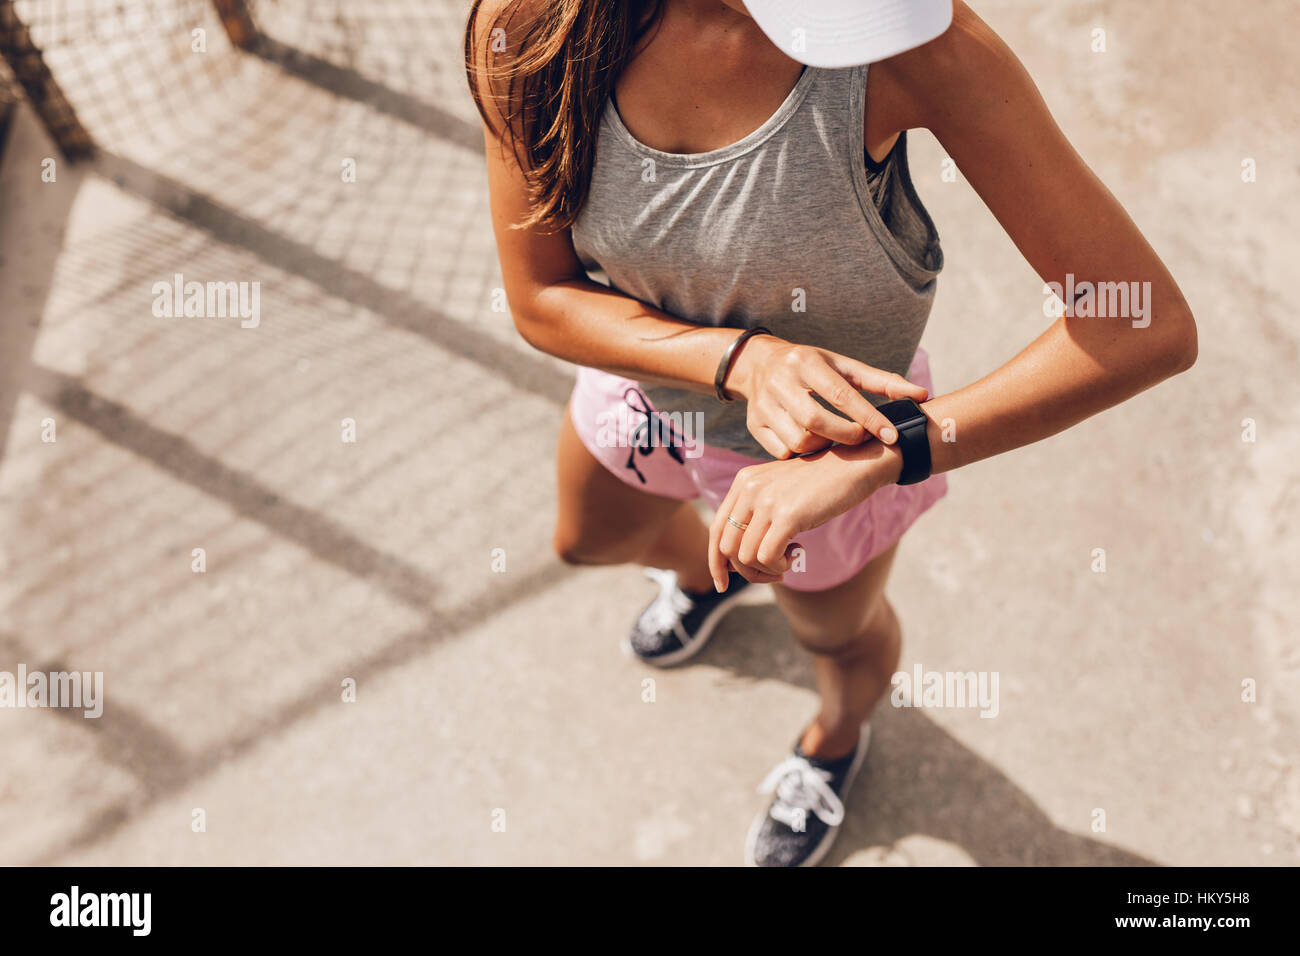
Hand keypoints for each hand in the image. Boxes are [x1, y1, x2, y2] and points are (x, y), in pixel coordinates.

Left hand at [707, 440, 904, 590]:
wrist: (854, 464)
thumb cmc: (820, 485)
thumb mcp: (780, 493)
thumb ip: (756, 516)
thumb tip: (738, 560)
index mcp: (743, 482)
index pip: (716, 529)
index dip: (716, 561)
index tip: (724, 583)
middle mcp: (749, 489)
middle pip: (728, 548)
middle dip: (748, 571)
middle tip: (775, 574)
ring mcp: (767, 500)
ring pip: (746, 557)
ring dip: (768, 570)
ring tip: (789, 560)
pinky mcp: (788, 514)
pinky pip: (767, 557)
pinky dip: (780, 566)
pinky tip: (798, 553)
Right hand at [725, 336, 929, 458]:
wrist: (758, 363)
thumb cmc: (813, 366)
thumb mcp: (843, 366)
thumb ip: (883, 381)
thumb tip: (923, 395)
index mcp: (806, 361)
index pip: (842, 394)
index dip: (869, 417)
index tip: (891, 435)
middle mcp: (780, 381)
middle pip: (816, 421)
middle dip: (845, 435)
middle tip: (860, 437)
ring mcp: (763, 404)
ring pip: (799, 440)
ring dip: (823, 446)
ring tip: (833, 439)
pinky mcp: (753, 424)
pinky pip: (782, 452)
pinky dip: (802, 454)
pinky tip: (812, 444)